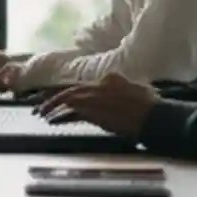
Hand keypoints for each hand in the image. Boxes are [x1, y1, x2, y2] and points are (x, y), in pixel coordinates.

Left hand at [35, 73, 158, 137]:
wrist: (155, 116)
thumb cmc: (152, 109)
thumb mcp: (138, 94)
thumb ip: (126, 92)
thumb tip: (121, 99)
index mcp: (112, 79)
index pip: (87, 86)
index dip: (74, 94)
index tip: (65, 100)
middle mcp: (100, 83)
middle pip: (73, 89)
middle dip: (56, 97)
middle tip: (44, 104)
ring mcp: (94, 95)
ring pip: (66, 96)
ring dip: (52, 104)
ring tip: (41, 112)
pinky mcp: (90, 108)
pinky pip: (68, 109)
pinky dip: (57, 113)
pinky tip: (50, 118)